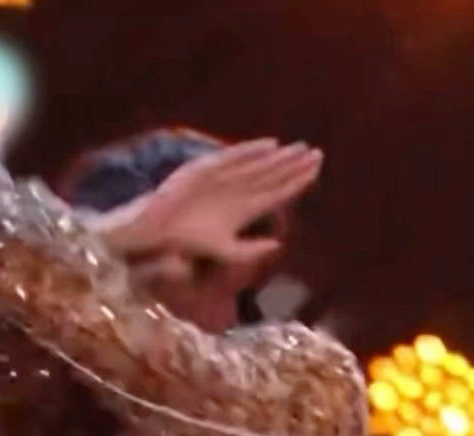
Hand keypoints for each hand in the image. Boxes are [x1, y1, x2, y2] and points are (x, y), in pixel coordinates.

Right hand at [105, 139, 320, 264]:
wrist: (156, 232)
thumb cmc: (189, 242)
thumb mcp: (225, 252)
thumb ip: (251, 251)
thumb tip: (279, 244)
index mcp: (245, 209)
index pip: (278, 193)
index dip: (297, 182)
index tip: (316, 171)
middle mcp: (237, 191)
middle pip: (272, 175)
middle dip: (294, 165)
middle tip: (317, 153)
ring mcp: (222, 179)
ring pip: (257, 165)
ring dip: (278, 157)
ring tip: (300, 148)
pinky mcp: (205, 170)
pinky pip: (231, 158)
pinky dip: (249, 151)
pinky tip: (270, 145)